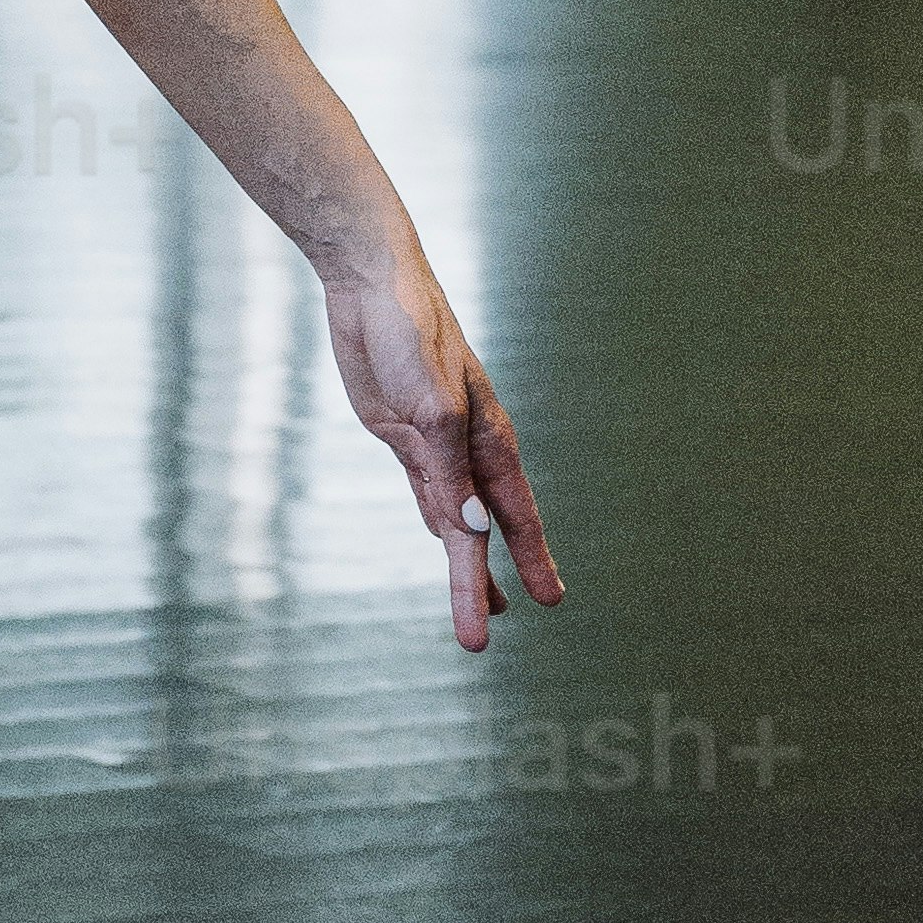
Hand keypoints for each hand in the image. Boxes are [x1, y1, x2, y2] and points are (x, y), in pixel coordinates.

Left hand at [325, 225, 557, 655]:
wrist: (371, 282)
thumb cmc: (411, 332)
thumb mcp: (430, 406)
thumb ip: (449, 472)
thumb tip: (471, 531)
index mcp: (488, 440)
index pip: (513, 517)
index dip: (530, 561)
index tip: (551, 603)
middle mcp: (467, 448)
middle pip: (480, 532)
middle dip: (482, 585)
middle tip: (481, 640)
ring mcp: (433, 443)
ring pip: (453, 519)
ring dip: (465, 563)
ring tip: (483, 610)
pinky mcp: (401, 433)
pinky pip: (427, 492)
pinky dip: (440, 523)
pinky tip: (448, 541)